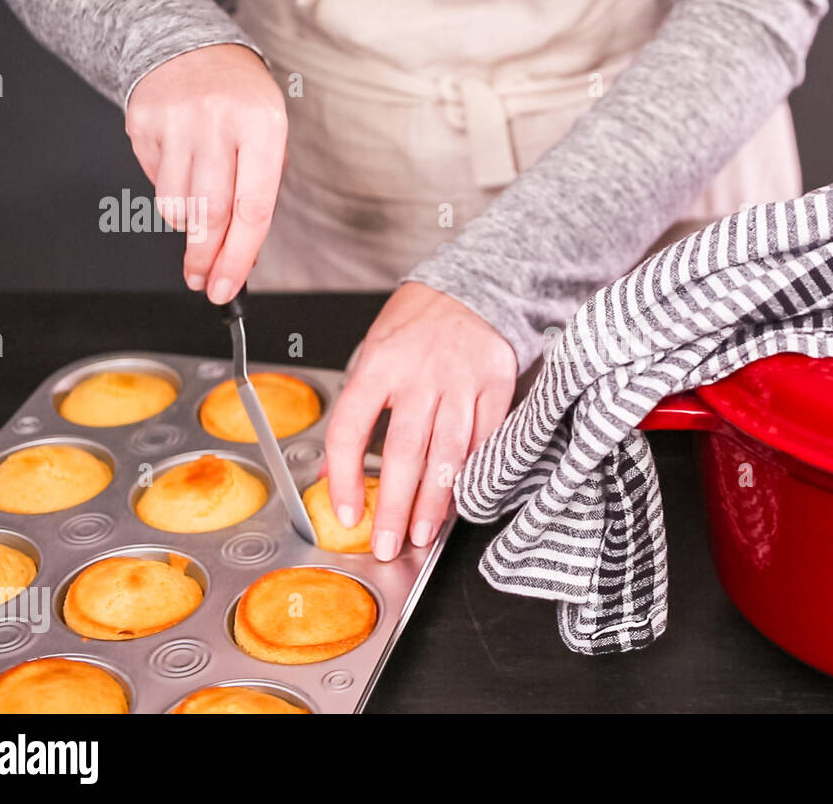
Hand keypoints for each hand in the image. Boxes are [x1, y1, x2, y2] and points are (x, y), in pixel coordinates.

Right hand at [124, 44, 286, 303]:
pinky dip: (171, 195)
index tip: (226, 286)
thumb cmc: (240, 101)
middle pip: (210, 213)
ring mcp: (177, 120)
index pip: (252, 210)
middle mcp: (219, 121)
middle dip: (205, 259)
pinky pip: (156, 183)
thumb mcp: (268, 138)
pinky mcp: (143, 123)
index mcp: (262, 125)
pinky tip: (183, 174)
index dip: (238, 258)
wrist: (192, 48)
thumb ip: (259, 195)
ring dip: (188, 227)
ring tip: (200, 212)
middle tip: (203, 281)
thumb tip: (243, 256)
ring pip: (177, 205)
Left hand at [324, 282, 517, 560]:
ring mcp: (461, 380)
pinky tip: (461, 498)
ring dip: (435, 502)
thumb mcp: (371, 356)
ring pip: (447, 454)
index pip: (351, 429)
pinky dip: (472, 472)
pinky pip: (484, 439)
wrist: (469, 289)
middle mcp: (420, 374)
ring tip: (425, 534)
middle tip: (388, 543)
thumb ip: (358, 412)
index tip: (346, 511)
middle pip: (403, 452)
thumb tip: (336, 474)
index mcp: (378, 365)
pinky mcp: (496, 385)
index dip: (344, 476)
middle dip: (396, 507)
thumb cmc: (414, 326)